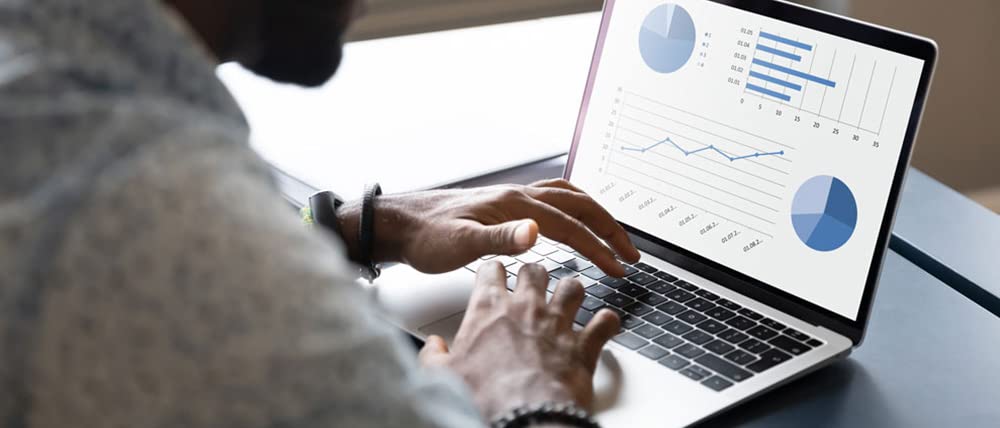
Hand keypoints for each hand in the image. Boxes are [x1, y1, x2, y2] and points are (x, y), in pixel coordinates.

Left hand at [337, 179, 640, 276]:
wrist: (401, 223)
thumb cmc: (427, 237)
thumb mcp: (460, 244)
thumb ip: (499, 239)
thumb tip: (536, 233)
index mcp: (515, 204)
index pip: (571, 225)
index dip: (599, 247)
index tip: (619, 268)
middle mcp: (519, 195)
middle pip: (579, 205)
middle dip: (610, 229)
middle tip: (631, 255)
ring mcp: (514, 196)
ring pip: (569, 197)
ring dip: (597, 215)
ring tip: (615, 237)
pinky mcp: (506, 203)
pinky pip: (553, 197)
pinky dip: (575, 207)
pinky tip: (574, 220)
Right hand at [418, 262, 619, 418]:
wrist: (525, 419)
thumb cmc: (486, 398)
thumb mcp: (443, 377)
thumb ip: (434, 357)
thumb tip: (432, 347)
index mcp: (490, 309)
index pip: (491, 269)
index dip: (494, 271)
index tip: (495, 275)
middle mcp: (527, 308)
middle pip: (535, 269)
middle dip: (535, 274)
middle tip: (533, 285)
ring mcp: (559, 323)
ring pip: (573, 286)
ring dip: (572, 292)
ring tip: (569, 299)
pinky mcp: (585, 345)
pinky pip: (605, 321)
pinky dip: (607, 323)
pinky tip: (604, 325)